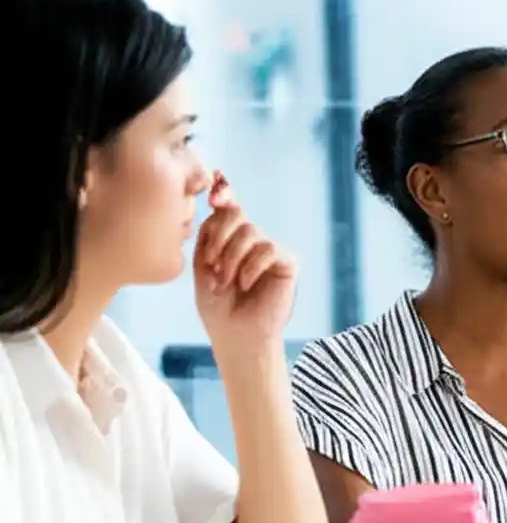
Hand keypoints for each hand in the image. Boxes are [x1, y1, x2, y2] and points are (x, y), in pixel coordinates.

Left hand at [194, 170, 295, 346]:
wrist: (235, 335)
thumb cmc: (217, 307)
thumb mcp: (202, 267)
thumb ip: (208, 236)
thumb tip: (216, 205)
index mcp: (229, 239)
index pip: (228, 207)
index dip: (224, 192)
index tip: (214, 187)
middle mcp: (251, 241)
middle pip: (237, 214)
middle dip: (219, 235)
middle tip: (210, 264)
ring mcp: (270, 251)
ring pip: (250, 232)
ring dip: (231, 257)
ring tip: (224, 282)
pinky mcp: (286, 263)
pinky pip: (268, 249)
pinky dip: (251, 266)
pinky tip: (244, 284)